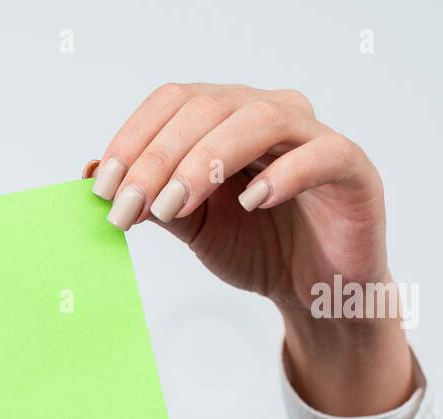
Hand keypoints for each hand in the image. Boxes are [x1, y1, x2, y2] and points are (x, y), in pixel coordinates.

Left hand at [88, 82, 413, 415]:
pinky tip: (252, 203)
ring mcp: (313, 136)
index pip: (173, 101)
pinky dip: (283, 175)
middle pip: (208, 107)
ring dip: (206, 161)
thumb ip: (148, 197)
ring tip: (174, 206)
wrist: (314, 293)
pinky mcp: (351, 168)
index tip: (103, 188)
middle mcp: (269, 113)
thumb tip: (90, 174)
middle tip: (130, 208)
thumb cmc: (258, 248)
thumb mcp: (190, 224)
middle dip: (158, 158)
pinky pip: (321, 154)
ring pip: (259, 119)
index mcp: (226, 117)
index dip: (133, 138)